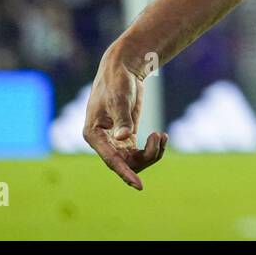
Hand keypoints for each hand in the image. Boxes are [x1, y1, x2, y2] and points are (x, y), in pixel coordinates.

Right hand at [82, 46, 167, 189]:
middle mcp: (102, 142)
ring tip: (162, 136)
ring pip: (134, 161)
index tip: (139, 185)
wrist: (123, 69)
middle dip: (146, 156)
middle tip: (160, 136)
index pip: (110, 160)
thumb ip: (122, 119)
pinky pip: (140, 153)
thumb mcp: (120, 98)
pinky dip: (153, 148)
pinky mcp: (126, 138)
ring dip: (152, 153)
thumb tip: (123, 138)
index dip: (125, 173)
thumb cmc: (117, 81)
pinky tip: (162, 136)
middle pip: (125, 164)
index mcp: (93, 134)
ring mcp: (115, 142)